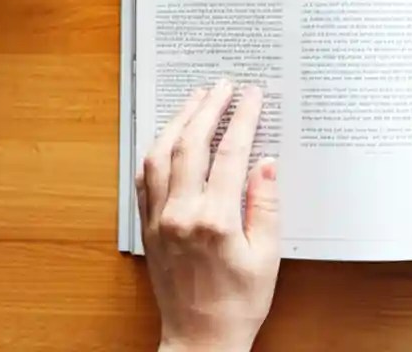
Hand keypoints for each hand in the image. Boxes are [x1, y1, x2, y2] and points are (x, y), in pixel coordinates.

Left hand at [135, 80, 280, 351]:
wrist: (200, 340)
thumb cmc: (239, 304)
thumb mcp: (266, 256)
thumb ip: (265, 204)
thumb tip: (264, 161)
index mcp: (215, 220)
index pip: (229, 153)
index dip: (242, 118)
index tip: (252, 96)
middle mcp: (180, 215)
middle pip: (190, 145)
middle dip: (208, 109)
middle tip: (223, 86)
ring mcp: (159, 220)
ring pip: (160, 155)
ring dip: (178, 122)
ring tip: (195, 100)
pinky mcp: (148, 228)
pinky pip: (145, 178)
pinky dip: (156, 151)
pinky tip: (167, 138)